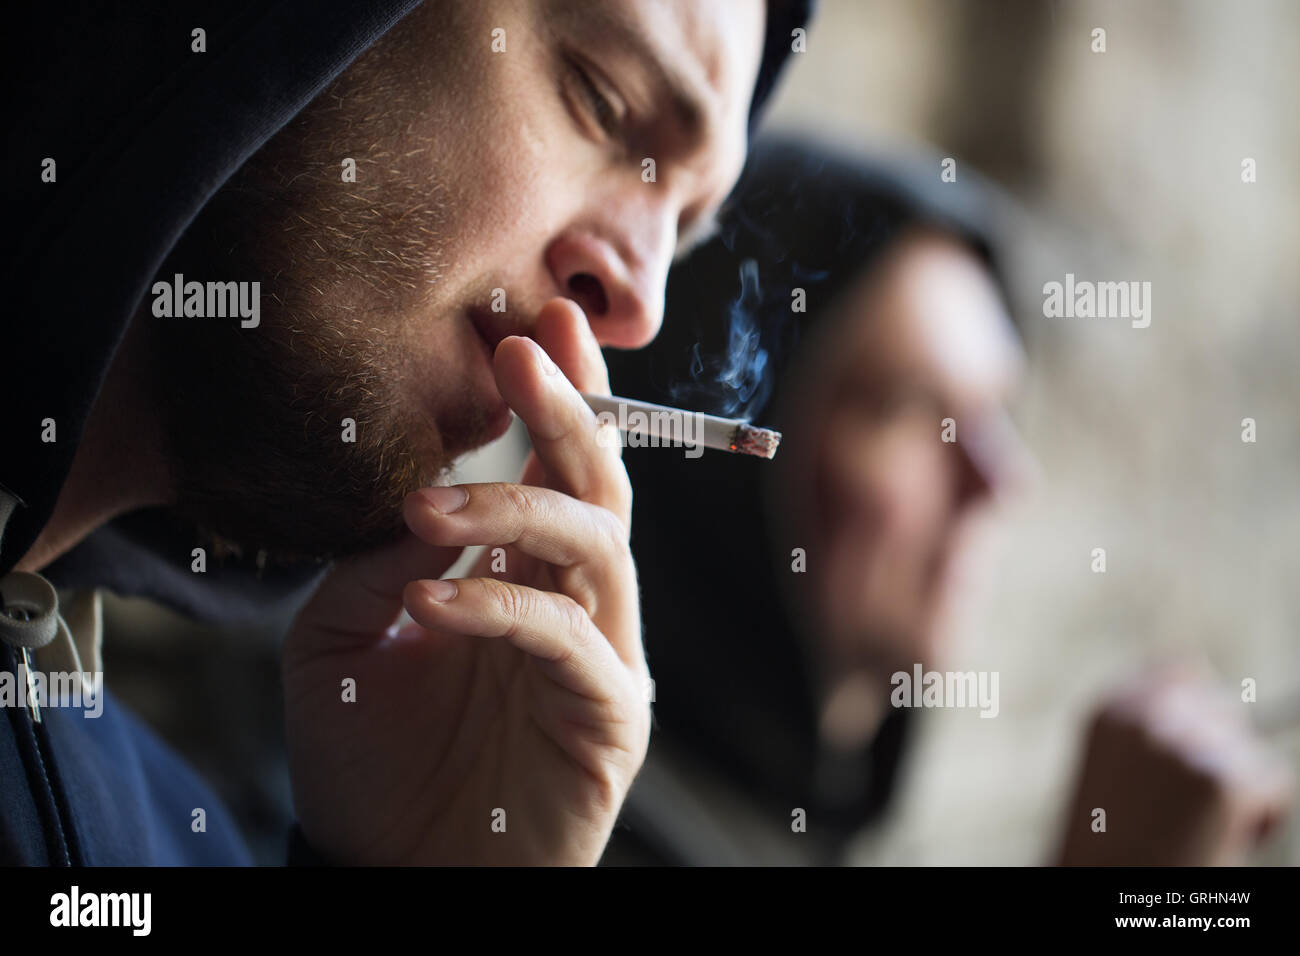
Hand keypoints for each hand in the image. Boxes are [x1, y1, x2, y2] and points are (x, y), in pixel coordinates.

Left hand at [282, 298, 649, 864]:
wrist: (392, 873)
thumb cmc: (372, 755)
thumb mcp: (342, 633)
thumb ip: (382, 558)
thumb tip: (419, 495)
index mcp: (525, 571)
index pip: (556, 466)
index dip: (556, 393)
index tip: (531, 322)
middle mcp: (576, 602)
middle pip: (599, 486)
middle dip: (566, 410)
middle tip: (523, 348)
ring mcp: (600, 655)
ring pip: (599, 546)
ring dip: (517, 507)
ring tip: (429, 507)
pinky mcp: (609, 714)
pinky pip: (569, 639)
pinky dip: (500, 607)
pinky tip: (431, 601)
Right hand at [1056, 661, 1292, 865]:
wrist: (1105, 889)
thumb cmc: (1114, 845)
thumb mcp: (1116, 768)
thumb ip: (1152, 724)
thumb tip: (1219, 692)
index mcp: (1109, 708)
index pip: (1182, 668)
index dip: (1196, 713)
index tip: (1180, 761)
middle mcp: (1144, 714)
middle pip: (1225, 707)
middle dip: (1220, 752)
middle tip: (1182, 805)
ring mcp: (1185, 744)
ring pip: (1251, 751)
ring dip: (1236, 788)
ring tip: (1191, 825)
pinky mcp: (1224, 781)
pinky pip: (1275, 785)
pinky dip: (1260, 818)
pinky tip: (1213, 838)